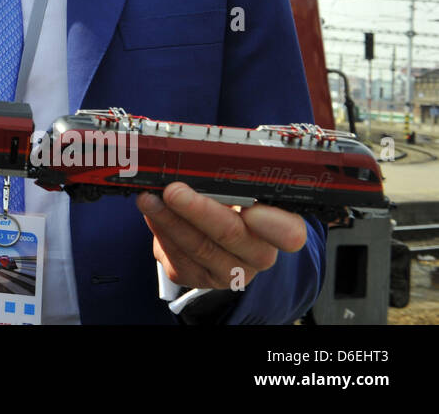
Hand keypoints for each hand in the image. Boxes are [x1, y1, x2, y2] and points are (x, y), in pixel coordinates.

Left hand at [137, 182, 307, 290]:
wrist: (212, 232)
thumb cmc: (229, 199)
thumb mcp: (237, 185)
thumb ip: (228, 175)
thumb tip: (194, 159)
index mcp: (280, 228)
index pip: (289, 232)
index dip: (272, 223)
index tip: (251, 208)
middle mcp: (259, 256)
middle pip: (232, 236)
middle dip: (198, 211)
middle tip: (174, 191)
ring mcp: (229, 271)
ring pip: (198, 248)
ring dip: (168, 220)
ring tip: (149, 199)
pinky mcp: (198, 278)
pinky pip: (177, 257)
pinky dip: (161, 231)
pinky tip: (152, 214)